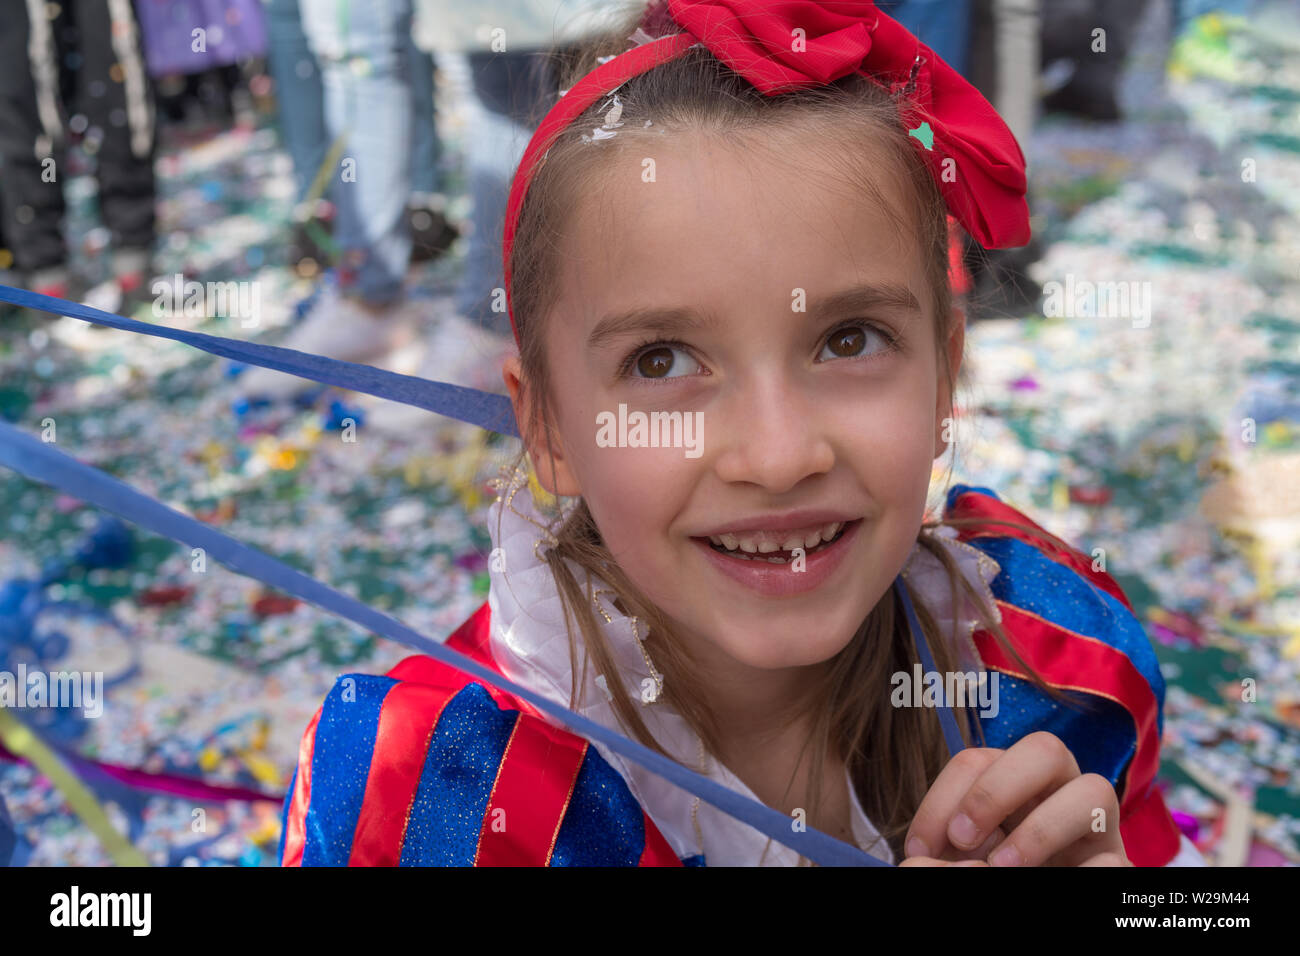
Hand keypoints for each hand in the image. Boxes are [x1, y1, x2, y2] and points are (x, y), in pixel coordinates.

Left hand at [898, 731, 1131, 866]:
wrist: (1039, 908)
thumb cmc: (992, 872)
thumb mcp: (963, 860)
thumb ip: (942, 856)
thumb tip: (917, 864)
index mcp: (1014, 781)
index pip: (977, 761)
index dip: (941, 799)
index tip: (917, 849)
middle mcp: (1060, 791)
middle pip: (1045, 748)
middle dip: (995, 790)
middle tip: (961, 837)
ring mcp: (1098, 827)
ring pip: (1096, 790)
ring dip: (1040, 830)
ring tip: (1002, 866)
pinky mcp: (1120, 865)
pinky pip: (1115, 859)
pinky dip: (1082, 872)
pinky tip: (1052, 883)